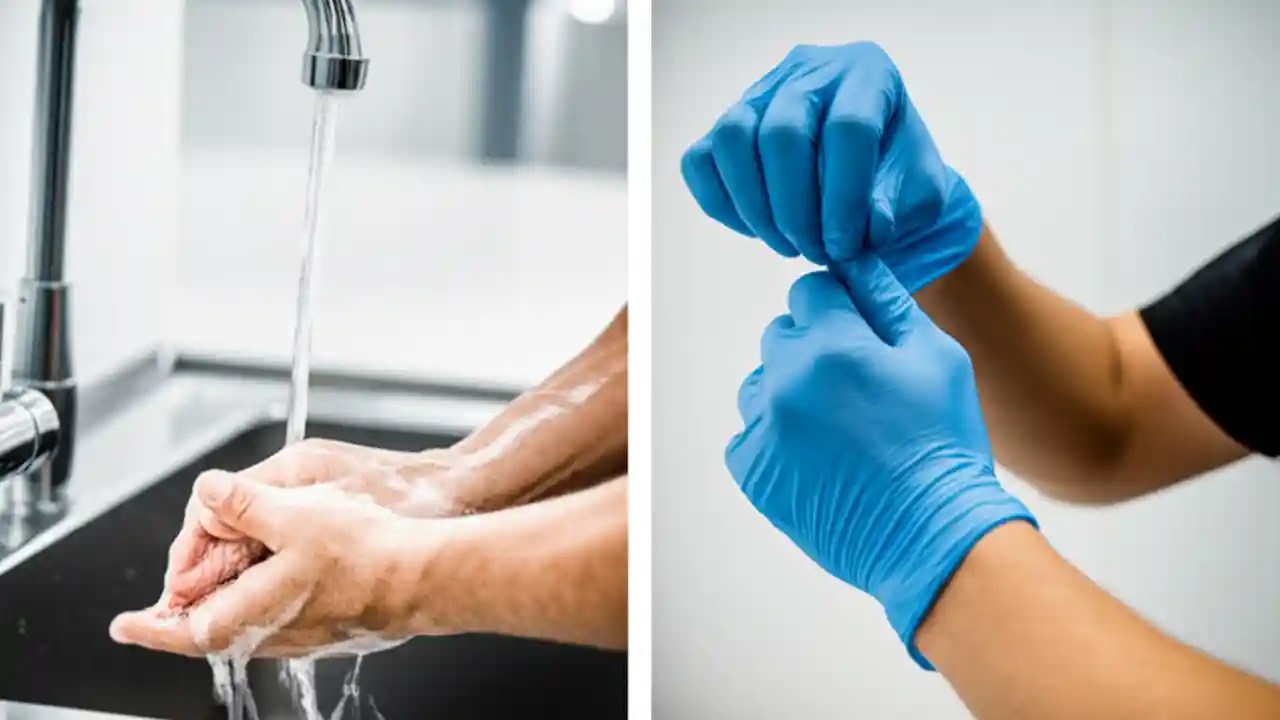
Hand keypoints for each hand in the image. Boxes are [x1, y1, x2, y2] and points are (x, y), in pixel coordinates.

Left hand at [163, 439, 464, 609]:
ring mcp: (307, 636)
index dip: (149, 625)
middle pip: (214, 628)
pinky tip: (279, 568)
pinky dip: (265, 595)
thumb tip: (208, 491)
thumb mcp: (293, 513)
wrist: (427, 576)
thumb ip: (243, 502)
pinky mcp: (333, 626)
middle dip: (188, 607)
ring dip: (228, 600)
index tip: (124, 625)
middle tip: (171, 589)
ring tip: (219, 576)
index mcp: (252, 613)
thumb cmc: (367, 553)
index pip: (183, 629)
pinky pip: (283, 616)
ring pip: (250, 622)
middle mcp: (275, 636)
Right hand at [681, 42, 980, 290]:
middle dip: (794, 209)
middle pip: (782, 133)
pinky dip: (721, 204)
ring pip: (732, 139)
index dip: (843, 197)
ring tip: (785, 245)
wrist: (869, 171)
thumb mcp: (919, 195)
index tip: (844, 248)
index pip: (847, 128)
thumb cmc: (896, 178)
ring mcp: (758, 91)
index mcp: (868, 74)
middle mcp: (809, 70)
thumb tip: (867, 226)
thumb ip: (900, 209)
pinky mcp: (726, 123)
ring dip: (754, 208)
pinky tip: (756, 230)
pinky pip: (700, 161)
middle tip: (813, 252)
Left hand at [727, 257, 1033, 666]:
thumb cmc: (945, 443)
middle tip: (858, 391)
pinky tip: (819, 457)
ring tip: (839, 429)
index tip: (861, 338)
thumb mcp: (938, 357)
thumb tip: (855, 264)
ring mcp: (764, 428)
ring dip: (790, 393)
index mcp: (833, 345)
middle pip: (783, 335)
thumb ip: (888, 303)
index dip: (839, 308)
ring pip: (761, 384)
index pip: (810, 291)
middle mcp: (787, 381)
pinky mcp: (753, 471)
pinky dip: (775, 438)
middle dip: (814, 349)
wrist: (932, 535)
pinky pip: (749, 433)